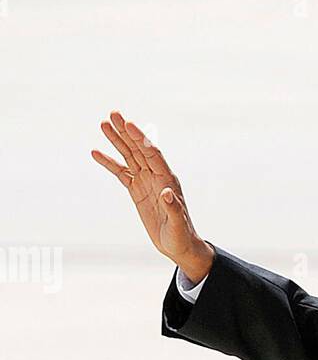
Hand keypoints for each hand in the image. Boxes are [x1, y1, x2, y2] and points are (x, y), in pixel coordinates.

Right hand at [91, 111, 213, 281]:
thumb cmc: (181, 236)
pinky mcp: (137, 191)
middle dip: (126, 132)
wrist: (178, 245)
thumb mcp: (177, 225)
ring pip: (129, 156)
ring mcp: (145, 182)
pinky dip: (109, 162)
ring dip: (117, 140)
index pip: (152, 154)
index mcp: (168, 180)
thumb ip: (174, 209)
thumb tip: (167, 192)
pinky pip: (121, 173)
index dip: (141, 139)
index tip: (128, 124)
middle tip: (113, 114)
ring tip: (103, 124)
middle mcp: (156, 176)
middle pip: (139, 149)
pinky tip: (96, 153)